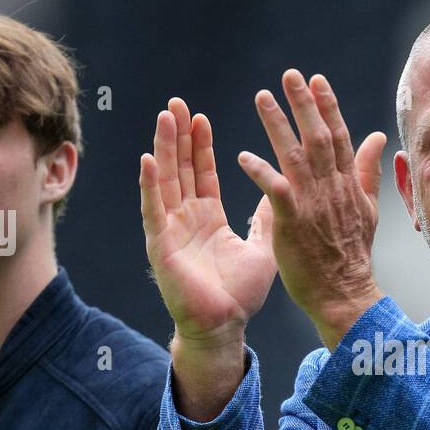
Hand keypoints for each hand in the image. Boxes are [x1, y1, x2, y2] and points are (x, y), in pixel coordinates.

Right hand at [140, 97, 276, 349]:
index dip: (200, 146)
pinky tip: (148, 159)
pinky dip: (150, 185)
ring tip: (164, 118)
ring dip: (163, 149)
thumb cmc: (241, 294)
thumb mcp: (263, 248)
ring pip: (165, 181)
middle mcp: (186, 219)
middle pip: (180, 169)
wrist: (226, 326)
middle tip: (176, 104)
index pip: (202, 173)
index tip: (200, 117)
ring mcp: (170, 230)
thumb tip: (281, 190)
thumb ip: (268, 219)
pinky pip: (153, 210)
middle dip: (178, 136)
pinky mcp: (160, 245)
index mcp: (209, 219)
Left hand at [237, 70, 386, 348]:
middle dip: (303, 104)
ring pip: (295, 156)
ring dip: (277, 125)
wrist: (344, 294)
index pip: (339, 136)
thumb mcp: (368, 209)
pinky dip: (261, 172)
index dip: (327, 106)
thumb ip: (368, 170)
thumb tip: (377, 136)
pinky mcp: (293, 223)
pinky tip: (243, 156)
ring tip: (261, 98)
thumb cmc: (352, 255)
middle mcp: (331, 189)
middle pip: (318, 137)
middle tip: (288, 74)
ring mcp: (312, 205)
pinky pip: (275, 191)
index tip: (316, 80)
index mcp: (348, 185)